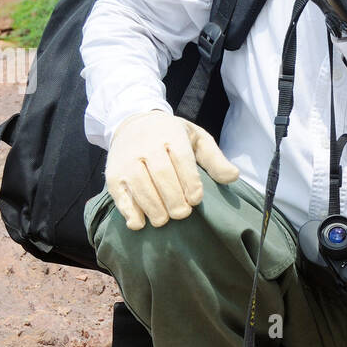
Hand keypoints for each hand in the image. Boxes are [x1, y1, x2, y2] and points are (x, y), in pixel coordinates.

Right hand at [105, 110, 238, 229]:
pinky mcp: (113, 175)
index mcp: (169, 134)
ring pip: (140, 186)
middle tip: (182, 213)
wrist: (132, 123)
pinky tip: (140, 222)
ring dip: (154, 208)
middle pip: (162, 175)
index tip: (196, 199)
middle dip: (174, 199)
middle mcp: (145, 146)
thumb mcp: (195, 139)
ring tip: (164, 219)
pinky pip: (120, 195)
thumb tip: (233, 176)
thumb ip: (214, 159)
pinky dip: (129, 212)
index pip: (181, 159)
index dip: (190, 182)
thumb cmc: (170, 136)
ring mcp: (127, 161)